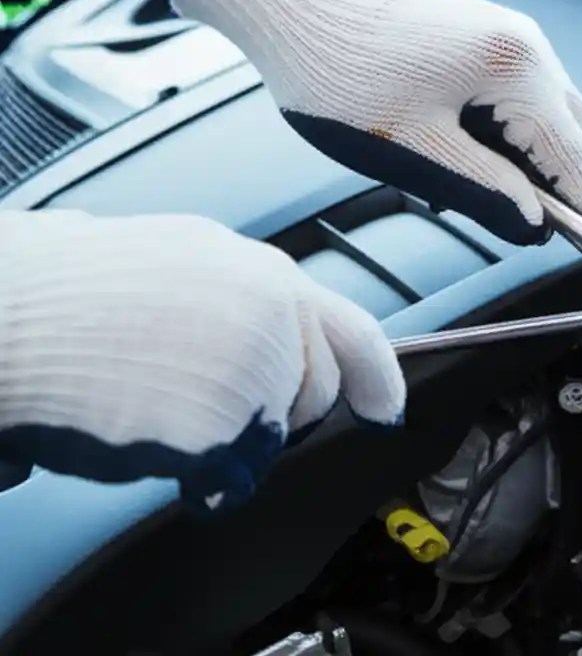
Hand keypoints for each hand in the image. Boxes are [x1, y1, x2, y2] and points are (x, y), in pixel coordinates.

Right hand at [0, 211, 404, 511]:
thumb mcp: (179, 263)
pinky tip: (159, 446)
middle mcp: (271, 315)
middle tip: (209, 404)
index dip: (376, 377)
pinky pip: (237, 475)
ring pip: (274, 437)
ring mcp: (253, 370)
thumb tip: (271, 332)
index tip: (383, 407)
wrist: (7, 317)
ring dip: (233, 443)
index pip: (353, 330)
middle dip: (275, 413)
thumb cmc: (68, 294)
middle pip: (315, 393)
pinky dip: (205, 479)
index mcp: (261, 272)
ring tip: (163, 409)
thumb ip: (241, 299)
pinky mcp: (225, 426)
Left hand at [166, 0, 581, 245]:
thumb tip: (533, 226)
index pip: (576, 158)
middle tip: (540, 236)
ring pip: (551, 118)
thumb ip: (484, 191)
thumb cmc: (336, 64)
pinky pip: (521, 98)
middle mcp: (524, 46)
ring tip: (485, 198)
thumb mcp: (413, 148)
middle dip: (569, 189)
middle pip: (578, 137)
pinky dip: (513, 137)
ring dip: (536, 163)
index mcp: (515, 70)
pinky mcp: (483, 39)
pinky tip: (468, 159)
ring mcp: (506, 38)